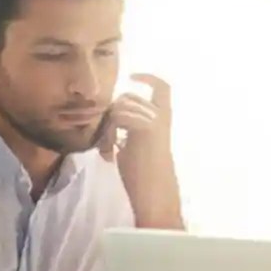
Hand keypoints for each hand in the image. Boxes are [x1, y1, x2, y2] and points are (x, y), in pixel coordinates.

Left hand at [99, 74, 183, 228]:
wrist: (154, 194)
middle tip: (107, 144)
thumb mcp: (133, 145)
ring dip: (107, 127)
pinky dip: (108, 133)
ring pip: (119, 107)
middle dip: (111, 114)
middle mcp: (162, 117)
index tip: (133, 76)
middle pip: (127, 97)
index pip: (162, 87)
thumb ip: (128, 128)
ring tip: (108, 151)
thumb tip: (110, 117)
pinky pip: (118, 116)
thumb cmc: (143, 176)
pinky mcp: (148, 127)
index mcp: (163, 120)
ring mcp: (155, 120)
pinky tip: (110, 153)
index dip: (148, 77)